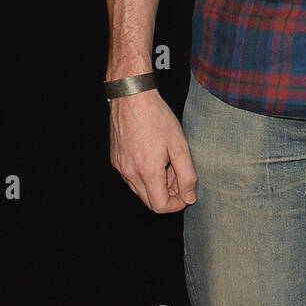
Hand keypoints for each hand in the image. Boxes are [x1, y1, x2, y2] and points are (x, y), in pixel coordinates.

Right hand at [109, 87, 197, 213]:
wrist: (132, 98)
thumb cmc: (157, 118)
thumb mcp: (180, 145)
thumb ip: (187, 175)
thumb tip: (189, 198)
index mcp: (147, 172)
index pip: (160, 206)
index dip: (177, 204)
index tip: (187, 191)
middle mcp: (130, 174)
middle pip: (150, 201)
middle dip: (168, 194)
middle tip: (179, 174)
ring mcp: (120, 168)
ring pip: (141, 190)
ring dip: (157, 185)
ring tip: (168, 162)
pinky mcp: (116, 160)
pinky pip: (132, 178)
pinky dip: (145, 175)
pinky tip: (155, 156)